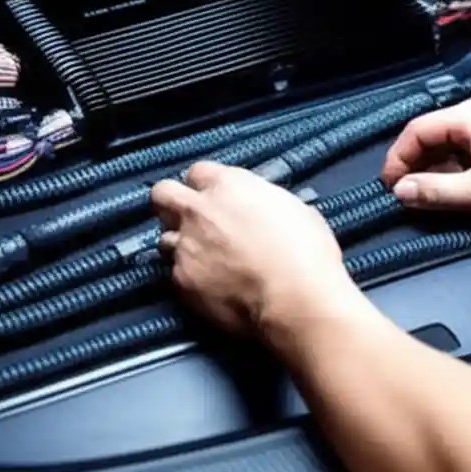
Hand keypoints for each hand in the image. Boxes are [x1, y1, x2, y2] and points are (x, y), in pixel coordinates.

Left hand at [150, 162, 360, 339]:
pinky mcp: (181, 280)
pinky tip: (209, 288)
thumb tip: (261, 212)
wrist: (296, 299)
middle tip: (189, 221)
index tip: (214, 199)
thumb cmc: (308, 253)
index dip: (204, 186)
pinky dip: (189, 279)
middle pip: (162, 194)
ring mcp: (186, 246)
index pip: (197, 171)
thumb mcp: (295, 210)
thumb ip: (264, 204)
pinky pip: (175, 274)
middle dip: (171, 205)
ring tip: (202, 261)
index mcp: (229, 185)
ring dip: (179, 245)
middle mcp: (199, 210)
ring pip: (164, 238)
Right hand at [381, 97, 470, 225]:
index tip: (390, 189)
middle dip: (415, 166)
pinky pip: (467, 151)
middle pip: (432, 135)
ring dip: (435, 170)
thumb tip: (401, 191)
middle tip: (406, 196)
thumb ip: (435, 192)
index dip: (398, 159)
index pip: (417, 130)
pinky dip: (454, 170)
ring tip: (427, 198)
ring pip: (449, 145)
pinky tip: (455, 192)